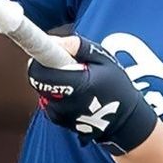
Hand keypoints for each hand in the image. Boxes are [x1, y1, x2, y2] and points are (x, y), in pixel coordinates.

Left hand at [27, 36, 157, 154]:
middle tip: (69, 66)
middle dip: (49, 68)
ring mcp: (59, 114)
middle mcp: (64, 103)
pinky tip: (75, 94)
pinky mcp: (57, 120)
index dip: (38, 60)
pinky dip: (57, 93)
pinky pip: (48, 99)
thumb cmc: (116, 86)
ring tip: (76, 81)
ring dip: (54, 81)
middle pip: (39, 79)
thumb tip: (53, 40)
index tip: (42, 52)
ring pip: (43, 88)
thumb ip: (78, 47)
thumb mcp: (104, 59)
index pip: (40, 73)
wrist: (124, 121)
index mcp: (77, 85)